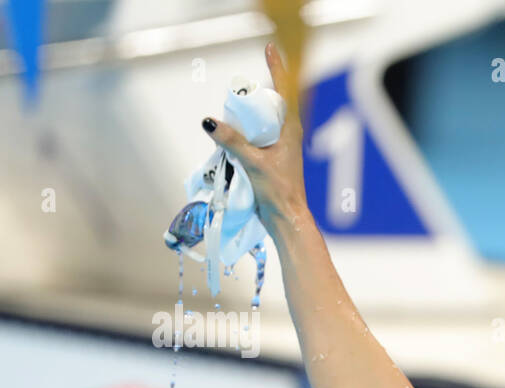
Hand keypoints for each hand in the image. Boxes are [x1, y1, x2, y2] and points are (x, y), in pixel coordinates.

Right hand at [202, 43, 307, 233]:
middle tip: (240, 88)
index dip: (277, 68)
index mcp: (291, 130)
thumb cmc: (278, 192)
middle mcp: (287, 134)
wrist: (286, 219)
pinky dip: (244, 129)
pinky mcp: (271, 157)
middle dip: (255, 92)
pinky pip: (256, 135)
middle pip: (271, 102)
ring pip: (262, 119)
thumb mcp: (253, 163)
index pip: (285, 91)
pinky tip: (232, 134)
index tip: (269, 48)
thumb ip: (232, 141)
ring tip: (234, 112)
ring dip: (248, 113)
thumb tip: (210, 122)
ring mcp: (280, 145)